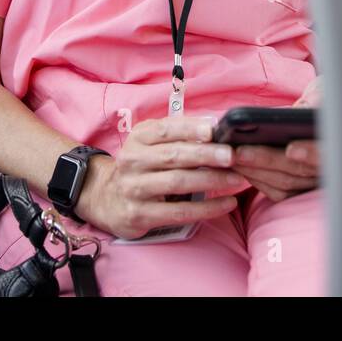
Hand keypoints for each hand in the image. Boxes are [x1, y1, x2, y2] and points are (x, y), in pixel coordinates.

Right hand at [76, 116, 245, 239]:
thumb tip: (213, 126)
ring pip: (177, 183)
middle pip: (174, 156)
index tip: (215, 129)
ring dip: (211, 180)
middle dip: (207, 155)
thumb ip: (176, 135)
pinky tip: (227, 203)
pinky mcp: (140, 214)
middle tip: (232, 155)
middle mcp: (133, 161)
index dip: (191, 128)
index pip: (166, 129)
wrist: (105, 199)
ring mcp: (134, 189)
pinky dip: (206, 208)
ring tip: (237, 178)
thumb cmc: (140, 167)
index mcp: (138, 138)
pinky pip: (178, 212)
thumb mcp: (148, 144)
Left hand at [230, 77, 321, 202]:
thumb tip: (299, 111)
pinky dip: (258, 180)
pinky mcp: (297, 188)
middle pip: (298, 170)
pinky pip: (278, 191)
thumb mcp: (324, 92)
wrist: (322, 114)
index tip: (291, 149)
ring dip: (256, 171)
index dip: (310, 153)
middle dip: (267, 161)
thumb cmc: (322, 102)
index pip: (328, 153)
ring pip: (285, 183)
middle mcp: (328, 167)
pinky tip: (240, 166)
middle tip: (240, 152)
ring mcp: (313, 181)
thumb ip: (316, 99)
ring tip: (232, 156)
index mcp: (337, 142)